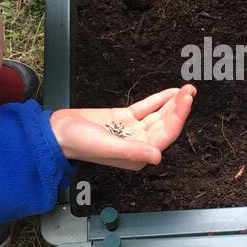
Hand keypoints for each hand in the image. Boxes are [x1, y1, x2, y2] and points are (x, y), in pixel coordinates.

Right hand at [49, 85, 196, 168]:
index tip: (186, 101)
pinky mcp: (124, 118)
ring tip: (185, 90)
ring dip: (171, 103)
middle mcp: (137, 145)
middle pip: (164, 124)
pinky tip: (170, 92)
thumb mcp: (106, 146)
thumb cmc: (77, 143)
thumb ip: (132, 151)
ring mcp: (132, 131)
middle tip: (189, 91)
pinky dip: (158, 100)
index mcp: (137, 156)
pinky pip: (146, 108)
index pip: (165, 135)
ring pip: (158, 115)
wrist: (57, 132)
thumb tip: (157, 157)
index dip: (178, 117)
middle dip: (178, 107)